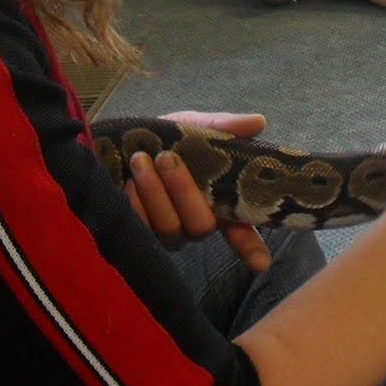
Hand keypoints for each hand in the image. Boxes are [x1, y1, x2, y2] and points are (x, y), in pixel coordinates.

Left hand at [126, 111, 271, 271]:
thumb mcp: (197, 128)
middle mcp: (197, 224)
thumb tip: (257, 122)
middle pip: (202, 226)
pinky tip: (127, 181)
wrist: (123, 142)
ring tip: (140, 159)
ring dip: (155, 193)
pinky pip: (140, 229)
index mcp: (221, 202)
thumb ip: (225, 127)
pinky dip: (134, 203)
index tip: (262, 263)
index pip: (244, 232)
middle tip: (166, 158)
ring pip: (170, 228)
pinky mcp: (139, 236)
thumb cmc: (168, 139)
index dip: (253, 248)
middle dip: (184, 191)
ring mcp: (169, 234)